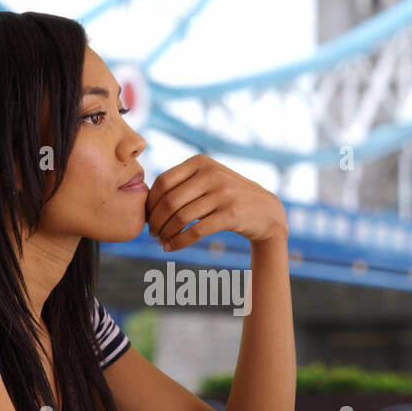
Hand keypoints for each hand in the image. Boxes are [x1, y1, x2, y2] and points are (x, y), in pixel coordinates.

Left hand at [144, 154, 286, 250]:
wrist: (265, 211)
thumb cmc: (228, 197)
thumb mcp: (208, 179)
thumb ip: (182, 183)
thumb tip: (146, 199)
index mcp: (200, 162)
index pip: (163, 181)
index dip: (150, 202)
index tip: (147, 217)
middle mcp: (211, 174)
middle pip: (170, 201)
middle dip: (155, 220)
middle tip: (151, 233)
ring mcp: (223, 193)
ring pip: (181, 217)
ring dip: (166, 233)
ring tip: (160, 241)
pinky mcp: (231, 214)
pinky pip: (196, 231)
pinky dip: (179, 242)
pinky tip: (170, 248)